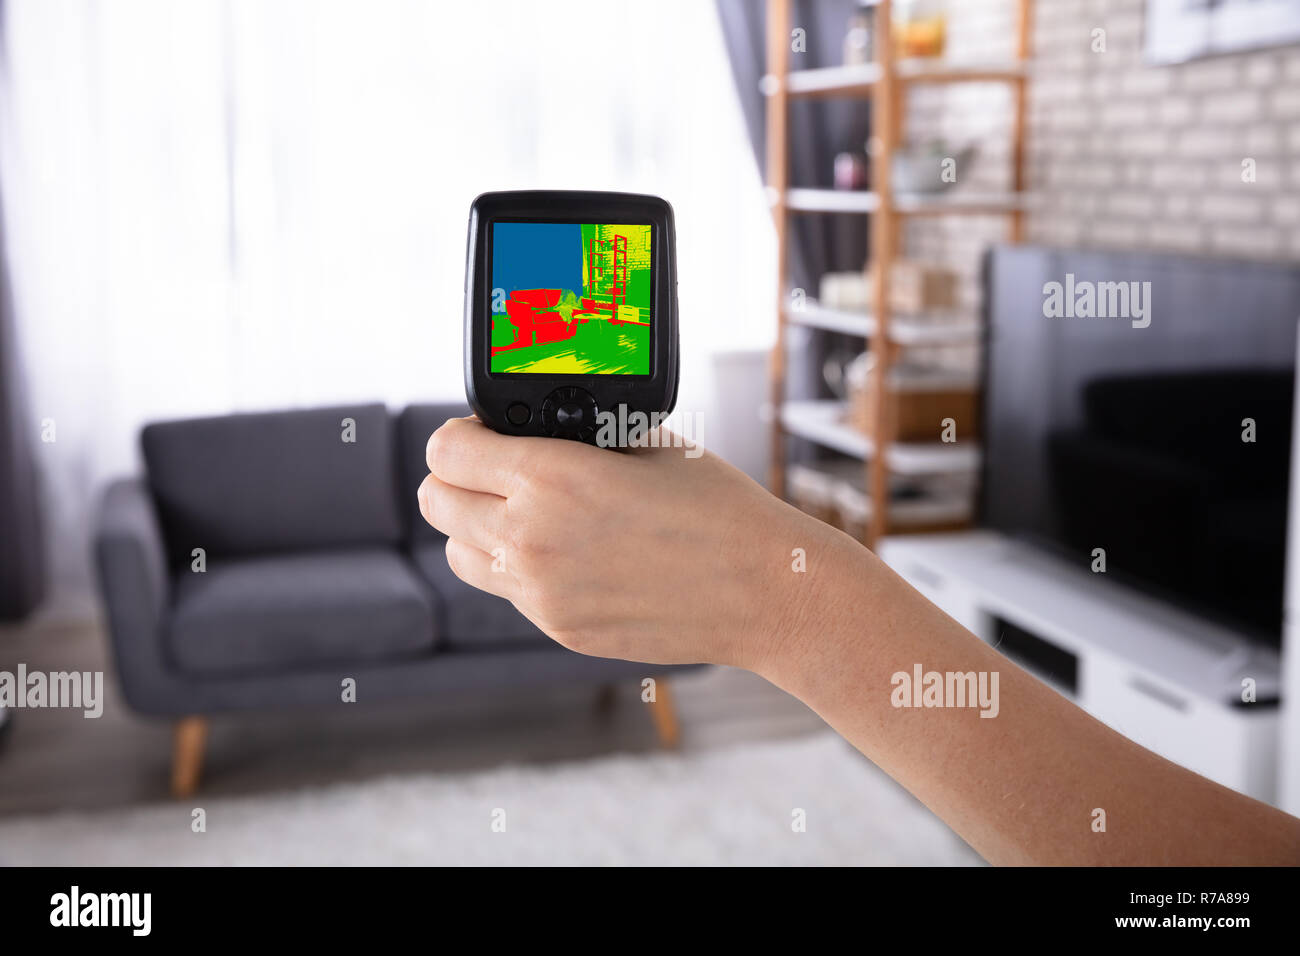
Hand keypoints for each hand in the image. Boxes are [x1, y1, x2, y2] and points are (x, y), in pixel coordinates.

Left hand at [417, 417, 852, 668]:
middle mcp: (530, 537)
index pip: (446, 450)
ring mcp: (539, 592)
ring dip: (475, 527)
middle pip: (436, 501)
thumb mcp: (642, 442)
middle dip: (458, 478)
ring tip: (523, 514)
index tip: (484, 433)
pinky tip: (564, 553)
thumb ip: (572, 436)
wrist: (762, 589)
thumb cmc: (715, 507)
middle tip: (496, 471)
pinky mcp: (558, 627)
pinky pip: (505, 591)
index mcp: (549, 477)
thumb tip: (532, 429)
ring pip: (457, 552)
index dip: (462, 434)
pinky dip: (516, 568)